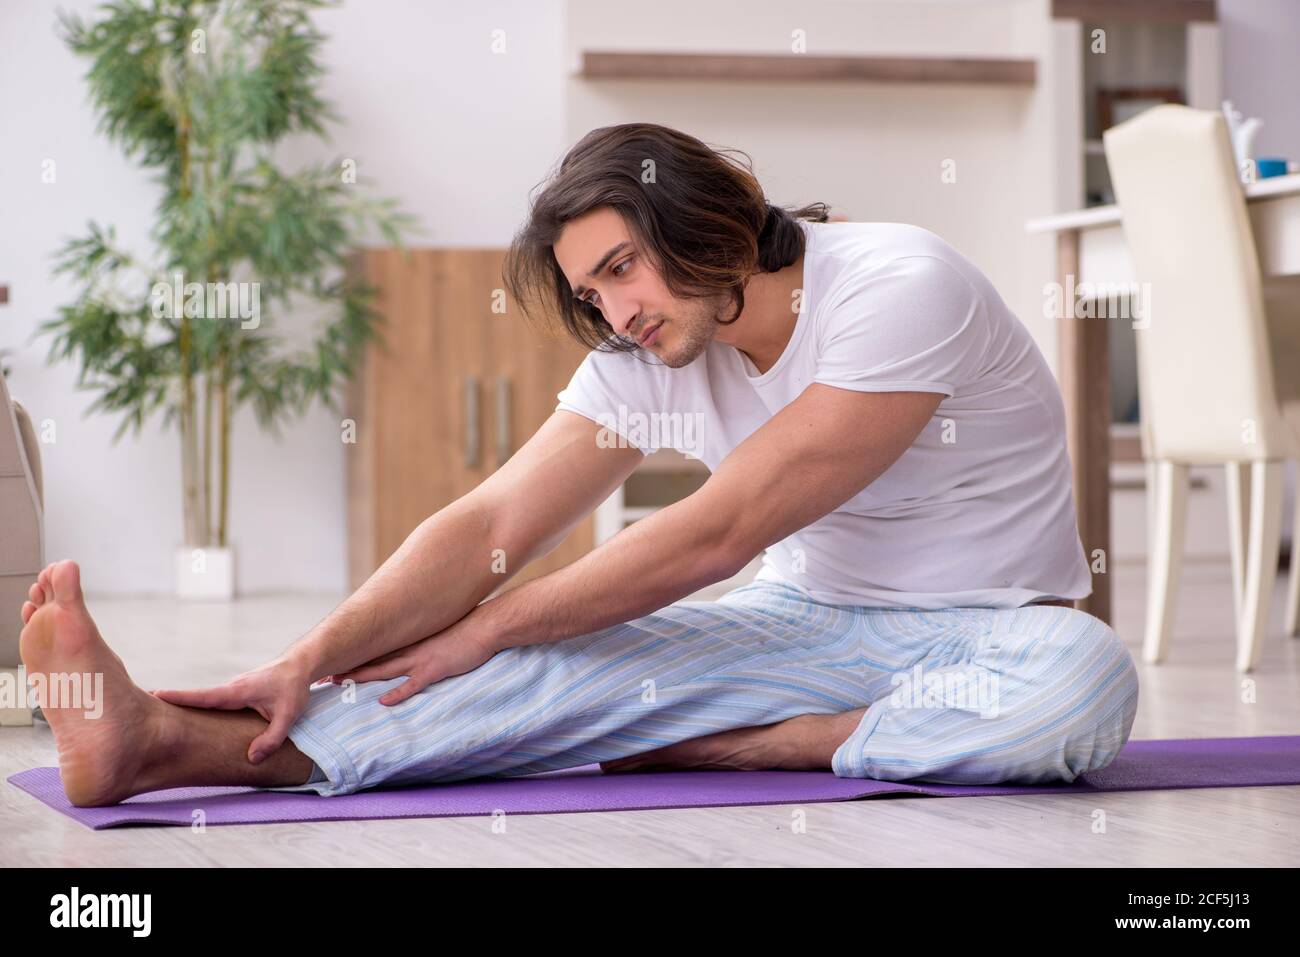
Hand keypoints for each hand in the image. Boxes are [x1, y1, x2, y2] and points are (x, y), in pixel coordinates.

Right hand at [151, 653, 315, 763]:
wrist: (299, 666)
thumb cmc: (293, 688)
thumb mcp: (288, 716)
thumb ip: (271, 738)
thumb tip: (252, 758)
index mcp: (236, 692)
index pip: (202, 696)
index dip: (178, 697)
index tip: (154, 695)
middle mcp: (229, 689)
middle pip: (194, 699)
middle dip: (169, 703)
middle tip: (137, 706)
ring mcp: (231, 690)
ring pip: (203, 701)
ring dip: (181, 706)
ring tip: (153, 716)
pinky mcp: (234, 694)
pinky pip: (212, 702)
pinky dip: (196, 706)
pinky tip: (184, 717)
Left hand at [328, 615, 499, 706]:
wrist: (486, 626)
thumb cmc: (468, 630)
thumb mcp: (441, 634)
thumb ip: (425, 642)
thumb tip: (416, 648)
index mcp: (410, 642)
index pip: (376, 649)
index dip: (354, 656)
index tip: (334, 661)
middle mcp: (410, 649)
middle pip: (372, 659)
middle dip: (347, 667)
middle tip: (323, 676)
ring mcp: (421, 659)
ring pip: (383, 670)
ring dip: (360, 677)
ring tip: (337, 684)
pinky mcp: (435, 669)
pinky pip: (412, 684)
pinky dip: (397, 693)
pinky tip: (382, 702)